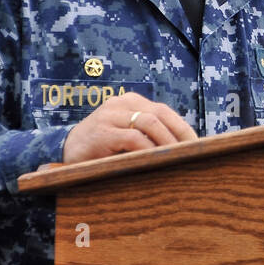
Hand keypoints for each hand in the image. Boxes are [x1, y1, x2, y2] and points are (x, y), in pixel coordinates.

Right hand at [61, 92, 197, 163]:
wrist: (64, 150)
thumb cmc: (101, 147)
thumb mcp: (125, 135)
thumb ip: (148, 136)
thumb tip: (183, 151)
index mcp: (131, 102)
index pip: (165, 112)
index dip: (184, 129)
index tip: (199, 146)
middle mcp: (122, 103)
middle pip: (161, 115)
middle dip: (181, 135)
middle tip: (194, 154)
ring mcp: (110, 115)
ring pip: (150, 123)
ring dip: (168, 143)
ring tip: (178, 159)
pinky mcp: (102, 132)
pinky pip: (133, 138)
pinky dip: (148, 150)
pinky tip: (157, 162)